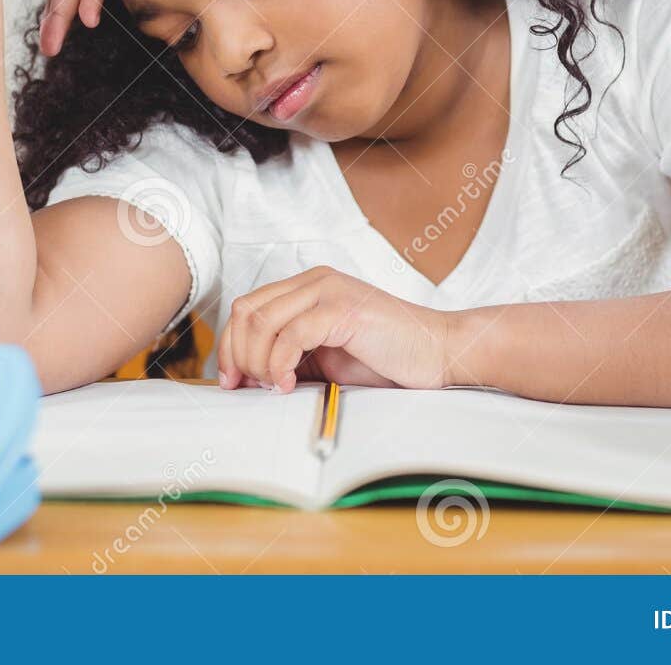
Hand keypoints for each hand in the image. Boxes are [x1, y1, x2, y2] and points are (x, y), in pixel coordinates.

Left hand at [216, 268, 452, 393]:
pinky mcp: (343, 309)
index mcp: (308, 288)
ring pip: (262, 321)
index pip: (247, 308)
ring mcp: (329, 291)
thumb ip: (289, 357)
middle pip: (246, 311)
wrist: (439, 353)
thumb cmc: (388, 359)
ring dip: (258, 362)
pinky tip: (291, 384)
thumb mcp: (326, 357)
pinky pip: (291, 335)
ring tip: (276, 387)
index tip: (233, 382)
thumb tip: (245, 377)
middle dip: (238, 355)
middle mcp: (315, 281)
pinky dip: (281, 364)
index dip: (230, 346)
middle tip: (250, 388)